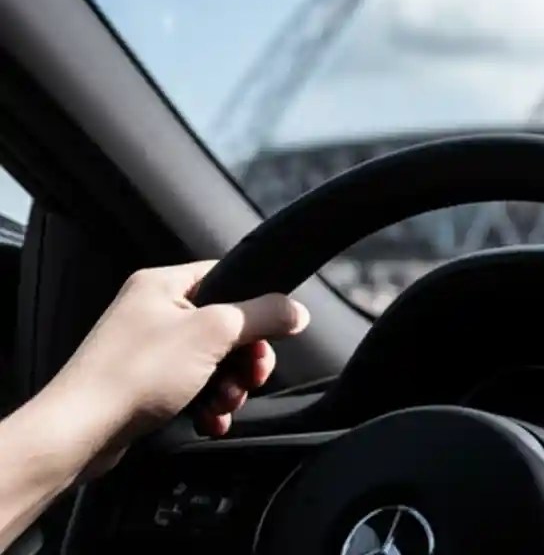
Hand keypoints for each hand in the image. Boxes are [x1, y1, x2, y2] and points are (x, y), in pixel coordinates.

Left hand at [43, 261, 309, 474]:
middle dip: (245, 359)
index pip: (228, 278)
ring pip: (214, 362)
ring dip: (229, 387)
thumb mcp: (213, 333)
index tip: (271, 336)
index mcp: (164, 283)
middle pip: (226, 327)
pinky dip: (208, 405)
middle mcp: (154, 311)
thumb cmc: (137, 373)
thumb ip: (263, 315)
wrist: (80, 431)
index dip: (256, 306)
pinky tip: (209, 421)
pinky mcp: (145, 385)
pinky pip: (193, 387)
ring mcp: (148, 350)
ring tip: (223, 405)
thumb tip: (298, 311)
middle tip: (250, 378)